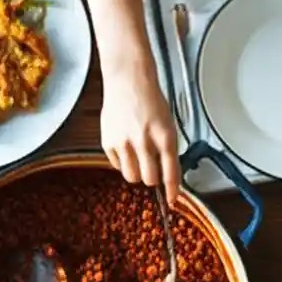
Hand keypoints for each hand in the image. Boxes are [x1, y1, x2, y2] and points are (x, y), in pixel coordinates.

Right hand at [100, 67, 181, 204]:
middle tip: (152, 169)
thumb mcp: (168, 123)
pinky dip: (122, 161)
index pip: (171, 172)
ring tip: (137, 156)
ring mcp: (125, 142)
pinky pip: (116, 165)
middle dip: (152, 178)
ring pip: (132, 176)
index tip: (172, 200)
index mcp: (165, 136)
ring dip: (137, 171)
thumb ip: (167, 149)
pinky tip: (125, 146)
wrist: (128, 80)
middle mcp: (145, 141)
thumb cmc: (150, 100)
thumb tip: (167, 174)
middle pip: (149, 179)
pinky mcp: (109, 142)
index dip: (172, 190)